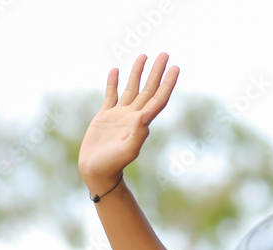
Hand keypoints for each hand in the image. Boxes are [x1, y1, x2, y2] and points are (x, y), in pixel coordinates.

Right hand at [78, 53, 178, 194]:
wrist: (97, 172)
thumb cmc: (112, 165)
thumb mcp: (126, 151)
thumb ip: (137, 135)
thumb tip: (145, 116)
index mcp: (141, 123)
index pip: (158, 99)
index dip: (168, 84)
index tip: (175, 68)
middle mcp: (133, 116)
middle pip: (148, 89)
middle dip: (157, 72)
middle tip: (165, 54)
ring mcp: (119, 115)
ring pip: (131, 88)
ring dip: (138, 72)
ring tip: (143, 55)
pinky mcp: (105, 117)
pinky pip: (111, 95)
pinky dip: (113, 82)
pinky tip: (115, 70)